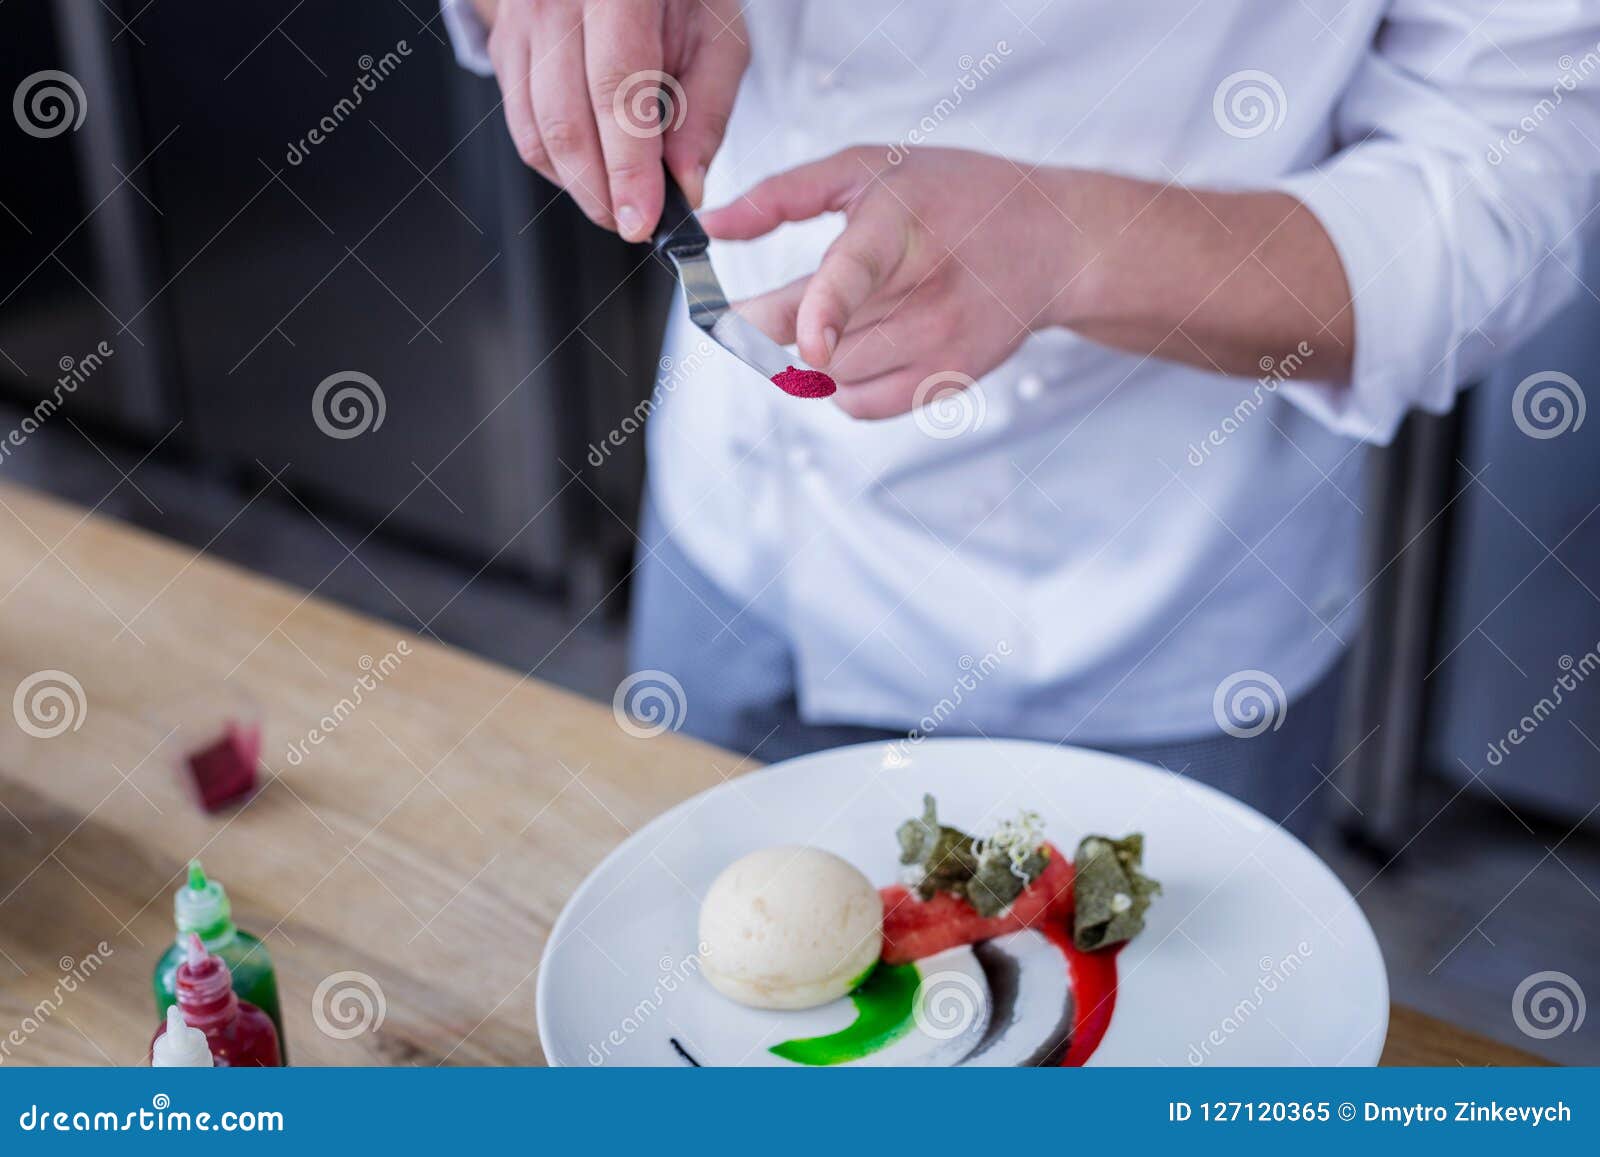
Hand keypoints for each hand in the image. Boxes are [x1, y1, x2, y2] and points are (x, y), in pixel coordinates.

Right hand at [483, 0, 748, 239]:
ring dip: (581, 185)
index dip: (628, 168)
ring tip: (620, 198)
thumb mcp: (718, 38)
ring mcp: (521, 20)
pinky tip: (593, 167)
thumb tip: (686, 186)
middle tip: (636, 223)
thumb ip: (706, 113)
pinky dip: (559, 164)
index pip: (617, 92)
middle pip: (567, 123)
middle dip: (602, 192)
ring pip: (538, 134)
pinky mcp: (504, 45)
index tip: (641, 221)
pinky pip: (523, 126)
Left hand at [699, 147, 1075, 418]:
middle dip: (767, 330)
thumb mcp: (870, 168)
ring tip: (826, 318)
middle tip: (739, 317)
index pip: (859, 271)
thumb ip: (783, 194)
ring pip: (832, 379)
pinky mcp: (949, 380)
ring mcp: (943, 342)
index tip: (807, 341)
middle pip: (822, 340)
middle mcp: (928, 286)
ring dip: (805, 358)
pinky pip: (860, 407)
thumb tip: (713, 227)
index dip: (826, 310)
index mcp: (903, 221)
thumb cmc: (953, 196)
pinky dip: (839, 387)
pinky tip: (857, 348)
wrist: (1052, 243)